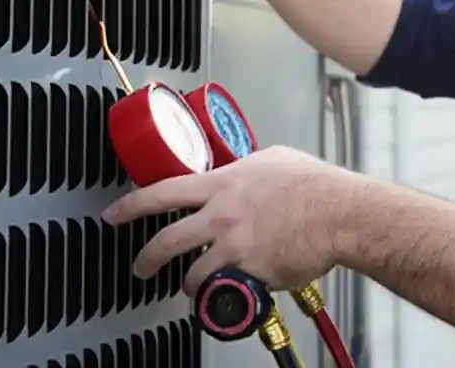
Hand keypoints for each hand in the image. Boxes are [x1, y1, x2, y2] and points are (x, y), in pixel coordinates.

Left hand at [101, 145, 366, 296]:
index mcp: (224, 183)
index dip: (131, 205)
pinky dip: (223, 294)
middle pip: (166, 240)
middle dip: (145, 259)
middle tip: (139, 267)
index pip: (164, 192)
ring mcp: (234, 245)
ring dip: (187, 284)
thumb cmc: (316, 184)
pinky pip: (226, 288)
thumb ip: (247, 167)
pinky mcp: (251, 271)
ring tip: (190, 288)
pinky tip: (226, 295)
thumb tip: (240, 170)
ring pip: (192, 273)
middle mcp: (222, 214)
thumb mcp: (274, 159)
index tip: (113, 214)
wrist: (341, 213)